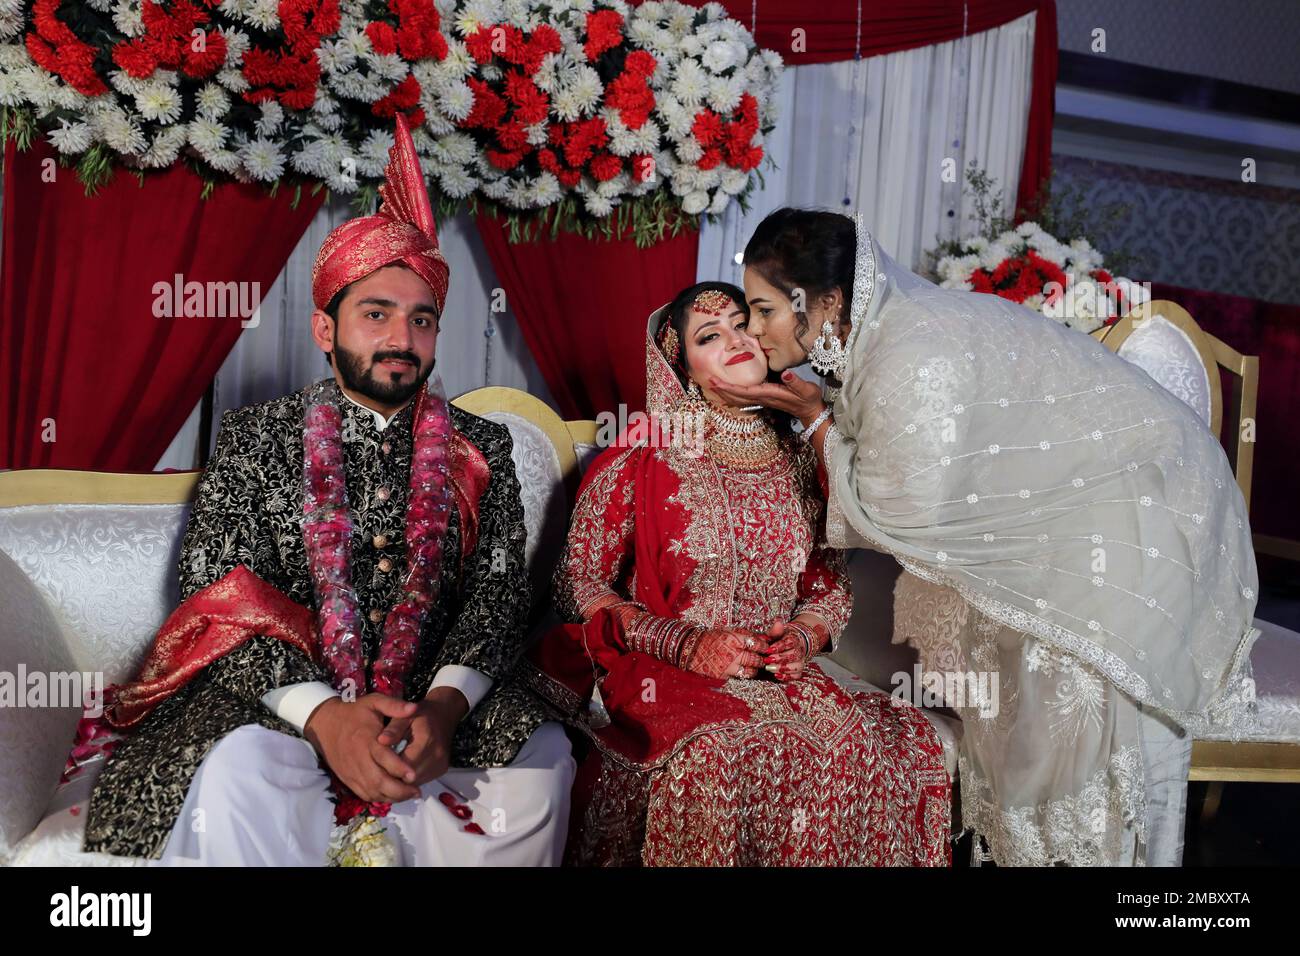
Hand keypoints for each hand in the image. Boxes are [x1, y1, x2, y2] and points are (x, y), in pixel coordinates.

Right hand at [303, 694, 420, 802]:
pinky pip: (363, 794)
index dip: (399, 768)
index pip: (383, 758)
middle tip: (417, 791)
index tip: (414, 775)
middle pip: (378, 781)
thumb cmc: (353, 712)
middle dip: (399, 790)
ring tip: (410, 794)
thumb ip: (394, 705)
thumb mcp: (373, 702)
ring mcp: (351, 772)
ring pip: (372, 791)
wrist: (324, 724)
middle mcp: (358, 759)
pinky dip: (379, 798)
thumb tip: (414, 708)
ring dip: (392, 796)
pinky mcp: (347, 779)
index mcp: (366, 740)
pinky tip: (393, 795)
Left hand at [376, 686, 467, 786]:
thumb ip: (394, 729)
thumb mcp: (405, 716)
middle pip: (410, 778)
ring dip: (401, 779)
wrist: (444, 714)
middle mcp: (437, 755)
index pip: (404, 765)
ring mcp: (441, 764)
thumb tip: (381, 740)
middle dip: (393, 776)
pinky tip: (402, 767)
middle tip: (381, 768)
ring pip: (415, 783)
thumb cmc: (421, 714)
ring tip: (391, 767)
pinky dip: (410, 778)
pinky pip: (421, 780)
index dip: (388, 768)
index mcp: (427, 739)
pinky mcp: (441, 770)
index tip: (377, 764)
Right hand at [684, 627, 766, 678]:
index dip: (764, 647)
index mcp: (734, 639)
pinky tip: (742, 670)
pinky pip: (741, 678)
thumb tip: (767, 638)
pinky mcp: (724, 677)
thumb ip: (749, 635)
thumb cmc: (714, 638)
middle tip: (762, 658)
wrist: (693, 649)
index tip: (765, 647)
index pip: (757, 644)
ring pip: (751, 672)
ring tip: (753, 665)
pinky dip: (744, 675)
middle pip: (756, 659)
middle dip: (762, 659)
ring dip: (754, 669)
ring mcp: (728, 667)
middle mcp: (732, 654)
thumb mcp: (730, 631)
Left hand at [708, 370, 825, 425]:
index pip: (745, 391)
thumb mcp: (806, 389)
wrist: (811, 411)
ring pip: (739, 398)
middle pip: (738, 396)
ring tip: (713, 385)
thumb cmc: (809, 399)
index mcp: (770, 394)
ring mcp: (763, 400)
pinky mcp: (764, 399)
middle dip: (722, 389)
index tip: (717, 382)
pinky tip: (727, 392)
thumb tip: (786, 373)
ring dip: (725, 392)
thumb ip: (795, 381)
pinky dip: (733, 395)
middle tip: (708, 380)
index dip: (730, 387)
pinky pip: (744, 398)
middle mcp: (763, 398)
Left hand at [762, 619, 828, 681]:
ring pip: (797, 666)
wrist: (790, 646)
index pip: (790, 642)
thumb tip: (778, 622)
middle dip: (780, 659)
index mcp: (795, 639)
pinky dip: (788, 677)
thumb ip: (776, 630)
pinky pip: (797, 676)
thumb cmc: (780, 639)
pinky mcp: (798, 671)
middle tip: (767, 660)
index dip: (780, 646)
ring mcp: (801, 661)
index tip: (769, 649)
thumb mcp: (777, 633)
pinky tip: (777, 675)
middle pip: (795, 655)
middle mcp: (800, 650)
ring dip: (783, 668)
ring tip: (770, 668)